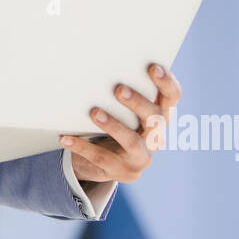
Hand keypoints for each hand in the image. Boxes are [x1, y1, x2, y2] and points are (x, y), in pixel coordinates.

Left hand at [59, 63, 181, 184]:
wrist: (109, 162)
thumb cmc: (118, 124)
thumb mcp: (126, 110)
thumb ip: (123, 93)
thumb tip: (99, 67)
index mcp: (161, 116)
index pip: (172, 97)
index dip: (166, 82)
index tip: (153, 67)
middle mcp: (156, 136)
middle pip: (155, 118)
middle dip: (138, 103)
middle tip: (119, 89)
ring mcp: (141, 157)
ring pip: (132, 141)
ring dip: (114, 126)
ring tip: (94, 113)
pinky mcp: (122, 171)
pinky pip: (101, 158)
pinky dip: (82, 146)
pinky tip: (66, 138)